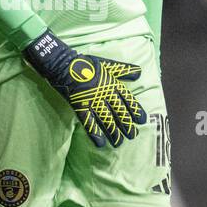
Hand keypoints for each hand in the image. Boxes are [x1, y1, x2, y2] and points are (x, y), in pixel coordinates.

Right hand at [24, 29, 145, 147]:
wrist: (64, 64)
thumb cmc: (85, 63)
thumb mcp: (107, 64)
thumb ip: (123, 70)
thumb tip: (139, 73)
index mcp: (112, 83)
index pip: (127, 99)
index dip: (136, 111)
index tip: (142, 121)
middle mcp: (104, 94)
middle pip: (119, 112)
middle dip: (127, 125)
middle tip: (133, 135)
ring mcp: (92, 101)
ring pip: (106, 119)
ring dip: (113, 132)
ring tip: (119, 143)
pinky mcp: (80, 106)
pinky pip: (88, 121)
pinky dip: (94, 133)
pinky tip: (100, 143)